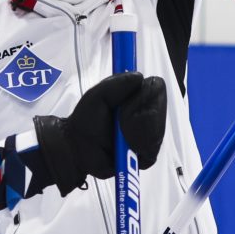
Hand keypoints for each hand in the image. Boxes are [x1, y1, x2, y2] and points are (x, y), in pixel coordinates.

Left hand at [34, 72, 168, 192]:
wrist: (77, 147)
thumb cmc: (85, 120)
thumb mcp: (98, 96)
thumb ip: (117, 83)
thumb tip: (139, 77)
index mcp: (137, 96)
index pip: (157, 87)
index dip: (144, 94)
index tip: (125, 101)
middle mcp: (147, 113)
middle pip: (158, 110)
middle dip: (135, 116)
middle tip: (117, 122)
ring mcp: (150, 135)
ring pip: (156, 130)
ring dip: (133, 133)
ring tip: (117, 136)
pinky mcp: (147, 156)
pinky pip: (151, 150)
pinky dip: (135, 148)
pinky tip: (124, 148)